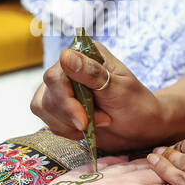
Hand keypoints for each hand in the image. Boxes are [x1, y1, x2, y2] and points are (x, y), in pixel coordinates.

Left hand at [2, 156, 184, 184]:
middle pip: (155, 173)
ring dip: (151, 165)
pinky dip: (123, 160)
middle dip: (172, 173)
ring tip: (164, 162)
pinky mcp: (83, 175)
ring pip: (134, 165)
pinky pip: (110, 162)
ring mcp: (102, 174)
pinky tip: (125, 161)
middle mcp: (123, 179)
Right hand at [30, 39, 165, 151]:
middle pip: (48, 93)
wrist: (141, 127)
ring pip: (43, 108)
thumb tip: (66, 56)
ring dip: (70, 124)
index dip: (66, 100)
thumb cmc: (136, 104)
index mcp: (85, 54)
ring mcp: (63, 87)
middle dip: (71, 115)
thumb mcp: (119, 88)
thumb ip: (92, 74)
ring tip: (98, 123)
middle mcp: (70, 67)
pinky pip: (49, 121)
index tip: (84, 119)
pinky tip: (87, 129)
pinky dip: (67, 130)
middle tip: (102, 121)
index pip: (56, 75)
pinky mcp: (60, 107)